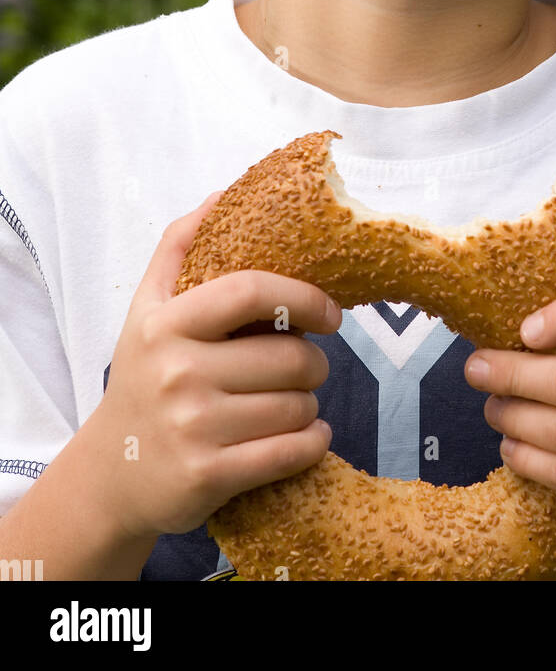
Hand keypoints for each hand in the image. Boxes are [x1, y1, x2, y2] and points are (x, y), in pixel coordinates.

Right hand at [87, 191, 341, 540]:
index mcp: (165, 325)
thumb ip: (179, 246)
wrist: (110, 474)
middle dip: (313, 362)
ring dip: (310, 404)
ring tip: (292, 402)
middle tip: (304, 367)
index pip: (250, 291)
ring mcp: (192, 428)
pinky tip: (309, 435)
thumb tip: (220, 194)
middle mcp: (176, 373)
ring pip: (296, 406)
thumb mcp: (146, 310)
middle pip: (289, 356)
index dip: (304, 296)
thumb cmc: (142, 378)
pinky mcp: (208, 476)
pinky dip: (313, 442)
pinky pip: (290, 452)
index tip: (330, 311)